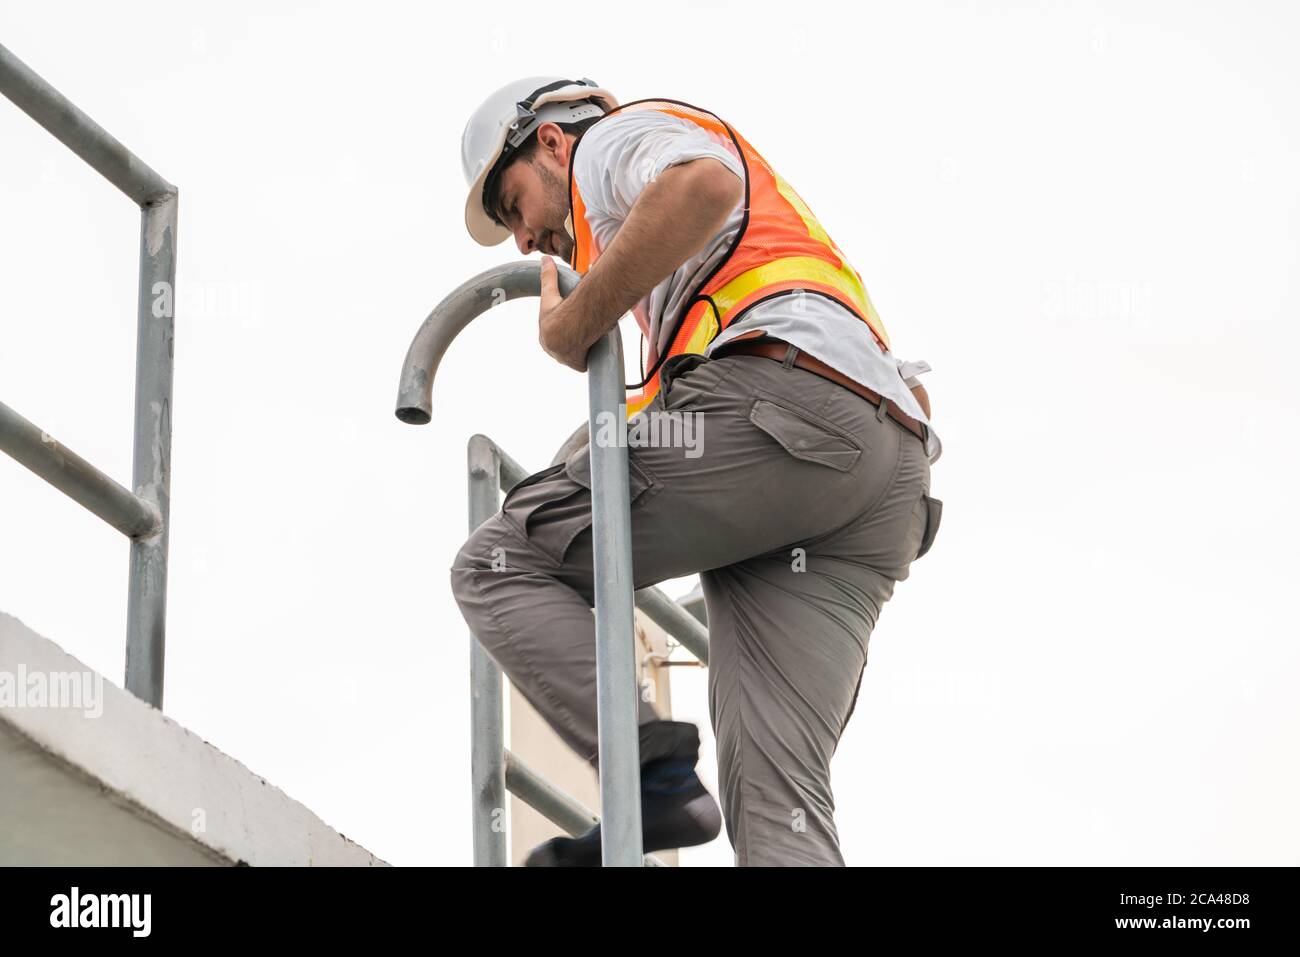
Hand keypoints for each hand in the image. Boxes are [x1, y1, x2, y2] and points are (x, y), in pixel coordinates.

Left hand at [538, 256, 587, 372]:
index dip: (565, 327)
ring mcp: (565, 359)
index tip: (573, 322)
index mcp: (546, 336)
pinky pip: (583, 364)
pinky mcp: (577, 365)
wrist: (567, 331)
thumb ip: (548, 277)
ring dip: (583, 349)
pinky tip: (596, 354)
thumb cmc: (559, 312)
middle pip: (566, 345)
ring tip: (593, 338)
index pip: (555, 334)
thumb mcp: (551, 293)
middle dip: (575, 339)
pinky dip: (589, 359)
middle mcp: (554, 350)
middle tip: (585, 330)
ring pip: (576, 354)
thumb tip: (544, 259)